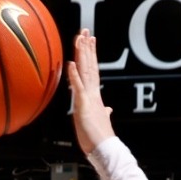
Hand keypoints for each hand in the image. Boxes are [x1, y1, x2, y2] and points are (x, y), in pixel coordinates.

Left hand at [67, 29, 115, 153]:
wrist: (104, 149)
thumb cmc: (100, 138)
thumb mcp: (100, 121)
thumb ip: (104, 112)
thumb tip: (108, 109)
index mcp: (95, 95)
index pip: (92, 70)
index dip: (91, 55)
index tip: (90, 41)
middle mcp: (93, 93)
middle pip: (89, 65)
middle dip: (87, 48)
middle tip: (86, 31)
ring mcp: (88, 97)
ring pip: (85, 71)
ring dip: (82, 54)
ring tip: (80, 38)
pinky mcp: (83, 105)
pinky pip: (78, 87)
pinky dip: (75, 75)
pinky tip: (72, 63)